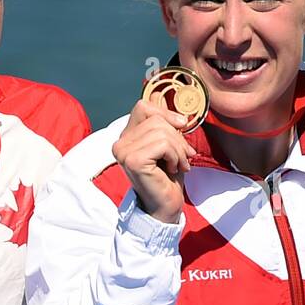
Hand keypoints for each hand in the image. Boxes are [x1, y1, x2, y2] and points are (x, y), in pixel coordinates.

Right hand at [111, 98, 194, 224]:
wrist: (165, 206)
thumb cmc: (168, 177)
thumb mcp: (168, 144)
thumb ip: (164, 122)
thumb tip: (164, 98)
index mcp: (126, 136)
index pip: (143, 107)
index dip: (166, 114)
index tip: (181, 127)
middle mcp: (119, 142)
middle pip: (156, 120)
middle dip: (177, 137)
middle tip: (184, 156)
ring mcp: (123, 151)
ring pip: (162, 132)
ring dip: (178, 149)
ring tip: (179, 164)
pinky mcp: (133, 160)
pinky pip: (163, 144)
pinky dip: (175, 156)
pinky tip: (173, 169)